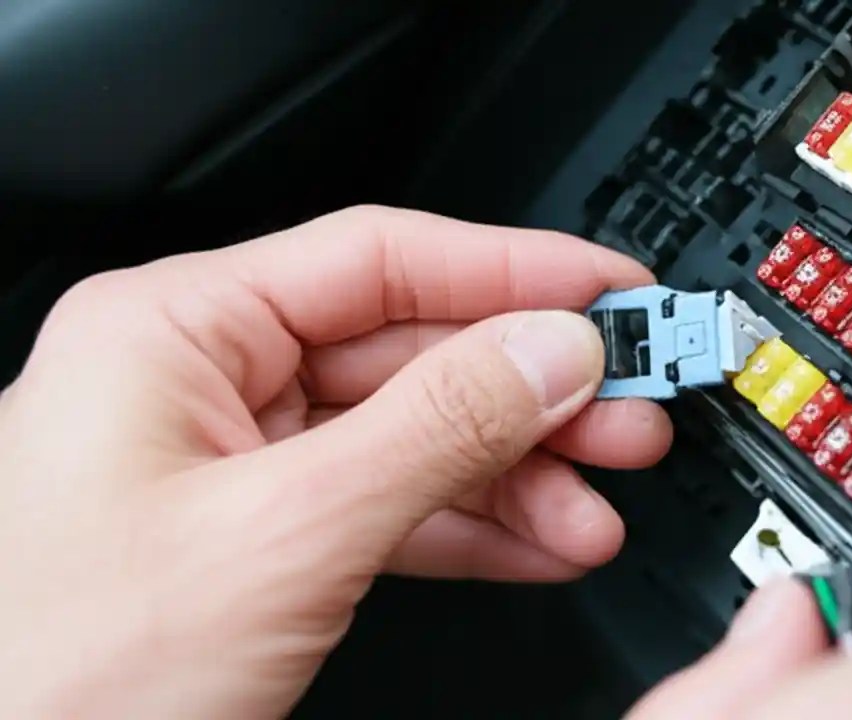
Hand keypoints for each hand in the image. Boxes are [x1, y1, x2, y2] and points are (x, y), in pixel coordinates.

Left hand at [0, 206, 671, 717]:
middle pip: (410, 352)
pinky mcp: (260, 538)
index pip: (382, 260)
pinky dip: (471, 529)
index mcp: (174, 332)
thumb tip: (550, 351)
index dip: (514, 271)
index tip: (610, 293)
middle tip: (628, 410)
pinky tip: (540, 542)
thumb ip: (437, 428)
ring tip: (597, 499)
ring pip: (412, 438)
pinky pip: (390, 508)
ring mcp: (232, 465)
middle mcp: (201, 382)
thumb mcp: (285, 533)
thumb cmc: (57, 681)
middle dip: (531, 391)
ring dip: (518, 473)